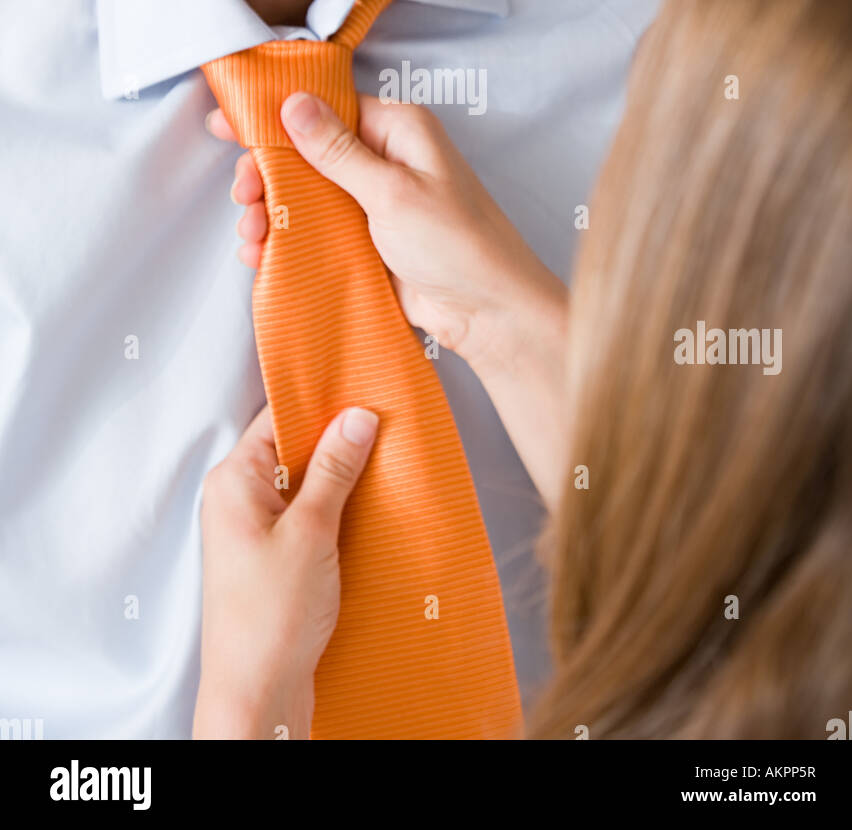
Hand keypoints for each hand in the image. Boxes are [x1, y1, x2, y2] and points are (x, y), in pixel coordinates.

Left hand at [193, 401, 377, 739]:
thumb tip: (356, 417)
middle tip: (385, 424)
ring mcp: (255, 530)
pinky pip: (308, 516)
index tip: (363, 388)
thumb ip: (333, 469)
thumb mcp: (311, 532)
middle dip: (337, 439)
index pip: (277, 417)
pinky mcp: (274, 559)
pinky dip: (337, 509)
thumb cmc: (270, 618)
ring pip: (304, 483)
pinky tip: (370, 509)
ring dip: (341, 477)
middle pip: (292, 448)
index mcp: (234, 480)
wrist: (257, 695)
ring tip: (386, 464)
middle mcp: (238, 499)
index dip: (320, 401)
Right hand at [208, 94, 567, 506]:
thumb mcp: (391, 191)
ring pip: (303, 193)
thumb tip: (294, 102)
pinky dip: (285, 238)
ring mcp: (372, 200)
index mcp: (397, 129)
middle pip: (305, 152)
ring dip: (270, 209)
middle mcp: (383, 158)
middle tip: (244, 195)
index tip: (226, 124)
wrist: (489, 313)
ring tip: (251, 232)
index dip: (273, 116)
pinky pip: (314, 229)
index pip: (324, 107)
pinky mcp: (365, 239)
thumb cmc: (456, 243)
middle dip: (267, 172)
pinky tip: (262, 254)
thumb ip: (337, 150)